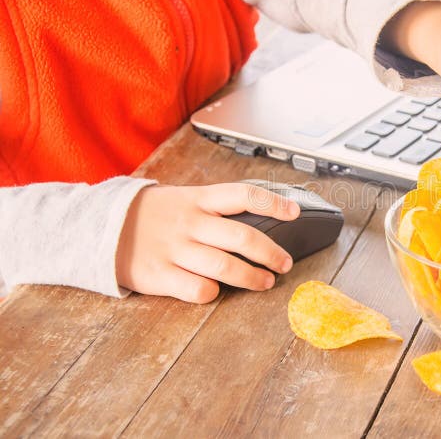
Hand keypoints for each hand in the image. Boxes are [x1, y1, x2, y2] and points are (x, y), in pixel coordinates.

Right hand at [116, 183, 299, 302]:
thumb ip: (216, 207)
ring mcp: (174, 249)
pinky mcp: (160, 275)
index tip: (295, 213)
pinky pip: (198, 289)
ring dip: (253, 277)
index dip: (274, 202)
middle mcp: (189, 222)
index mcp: (198, 199)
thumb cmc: (152, 215)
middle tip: (284, 264)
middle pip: (243, 237)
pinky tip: (215, 291)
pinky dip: (212, 293)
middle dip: (271, 253)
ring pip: (226, 267)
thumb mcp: (182, 198)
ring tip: (265, 282)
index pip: (244, 195)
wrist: (98, 227)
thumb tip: (261, 216)